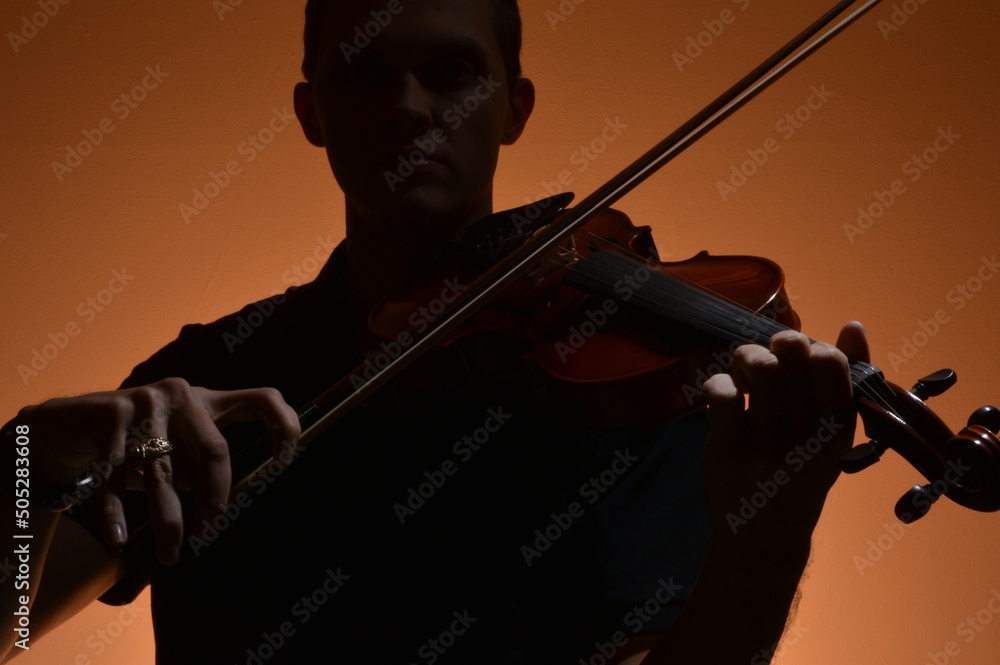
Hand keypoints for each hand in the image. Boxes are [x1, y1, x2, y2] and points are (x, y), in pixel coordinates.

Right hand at [17, 378, 299, 563]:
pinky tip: (118, 537)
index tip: (284, 463)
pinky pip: (116, 473)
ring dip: (168, 518)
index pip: (263, 400)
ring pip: (164, 471)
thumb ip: (204, 467)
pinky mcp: (110, 413)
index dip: (284, 425)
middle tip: (209, 534)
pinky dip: (116, 510)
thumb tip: (226, 508)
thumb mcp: (180, 448)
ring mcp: (146, 401)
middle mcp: (184, 395)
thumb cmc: (141, 443)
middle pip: (215, 450)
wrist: (72, 421)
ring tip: (171, 553)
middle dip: (215, 499)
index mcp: (210, 400)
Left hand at [701, 322, 868, 547]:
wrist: (766, 536)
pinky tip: (723, 395)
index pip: (832, 364)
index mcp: (836, 429)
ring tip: (744, 376)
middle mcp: (805, 436)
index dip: (812, 348)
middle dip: (776, 345)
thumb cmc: (800, 473)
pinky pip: (722, 396)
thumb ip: (844, 381)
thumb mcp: (833, 435)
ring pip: (759, 369)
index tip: (802, 364)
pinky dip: (717, 383)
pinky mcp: (727, 450)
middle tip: (769, 362)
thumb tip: (854, 325)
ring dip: (746, 358)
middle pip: (791, 355)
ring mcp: (765, 444)